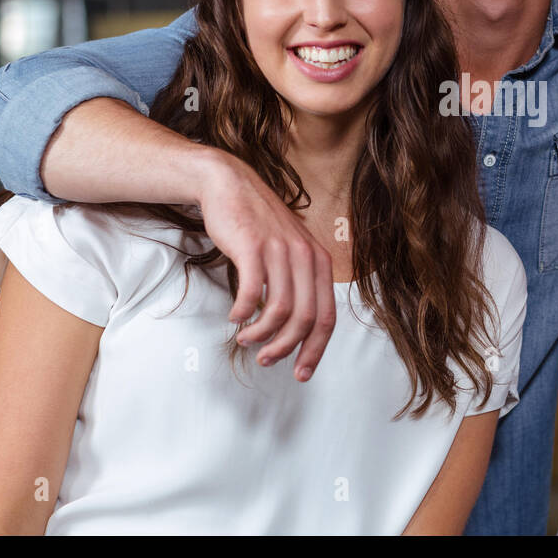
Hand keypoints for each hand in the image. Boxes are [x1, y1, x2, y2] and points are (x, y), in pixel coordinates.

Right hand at [194, 150, 335, 379]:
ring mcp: (280, 250)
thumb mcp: (290, 251)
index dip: (315, 350)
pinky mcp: (253, 246)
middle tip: (266, 360)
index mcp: (320, 262)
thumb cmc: (258, 225)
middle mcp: (306, 256)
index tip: (300, 373)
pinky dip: (243, 312)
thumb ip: (298, 283)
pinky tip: (235, 317)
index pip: (327, 317)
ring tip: (247, 340)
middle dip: (287, 348)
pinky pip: (252, 291)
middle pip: (306, 318)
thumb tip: (295, 329)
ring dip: (262, 334)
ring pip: (280, 309)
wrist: (230, 185)